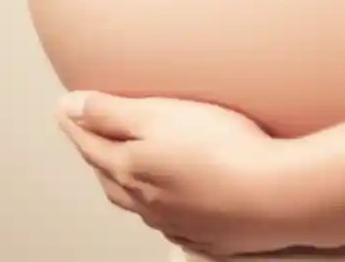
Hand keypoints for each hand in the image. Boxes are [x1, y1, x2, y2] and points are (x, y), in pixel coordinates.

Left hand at [55, 91, 326, 256]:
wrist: (280, 196)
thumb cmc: (222, 149)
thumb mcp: (158, 115)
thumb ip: (110, 112)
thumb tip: (69, 107)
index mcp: (130, 171)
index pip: (90, 144)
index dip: (76, 124)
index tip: (64, 110)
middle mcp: (148, 203)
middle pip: (111, 177)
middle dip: (96, 155)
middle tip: (89, 138)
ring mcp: (179, 224)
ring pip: (140, 204)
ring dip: (127, 185)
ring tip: (125, 169)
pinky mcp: (211, 237)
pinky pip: (174, 225)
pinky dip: (164, 209)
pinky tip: (172, 205)